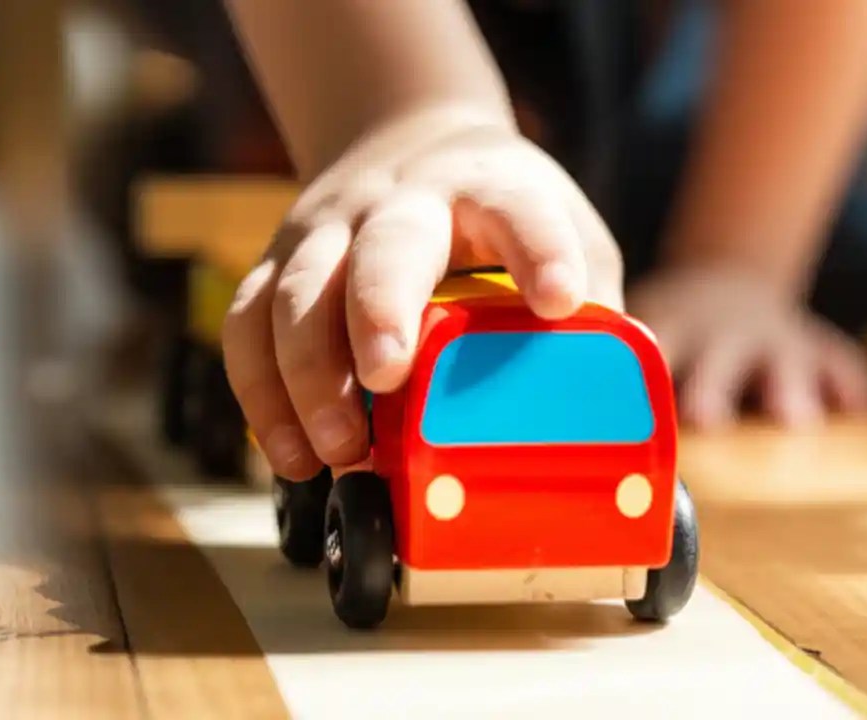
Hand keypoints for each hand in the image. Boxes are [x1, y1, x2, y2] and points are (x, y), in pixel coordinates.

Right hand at [222, 113, 624, 479]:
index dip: (540, 249)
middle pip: (385, 247)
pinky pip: (249, 326)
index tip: (559, 300)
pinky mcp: (279, 264)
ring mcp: (329, 230)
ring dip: (308, 376)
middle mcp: (401, 202)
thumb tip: (616, 415)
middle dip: (380, 311)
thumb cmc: (499, 214)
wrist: (408, 143)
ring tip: (336, 450)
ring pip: (295, 291)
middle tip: (390, 378)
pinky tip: (289, 453)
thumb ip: (591, 306)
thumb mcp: (565, 235)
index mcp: (489, 189)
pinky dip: (261, 395)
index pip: (519, 209)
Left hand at [627, 266, 866, 429]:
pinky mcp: (814, 344)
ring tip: (793, 420)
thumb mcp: (638, 337)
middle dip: (709, 385)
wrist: (730, 285)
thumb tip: (548, 456)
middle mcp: (717, 331)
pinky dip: (846, 381)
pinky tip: (855, 408)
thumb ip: (608, 378)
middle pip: (713, 358)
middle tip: (703, 416)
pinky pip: (836, 358)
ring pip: (778, 358)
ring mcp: (769, 336)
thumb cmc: (667, 335)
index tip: (627, 404)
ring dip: (784, 386)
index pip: (648, 349)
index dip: (639, 374)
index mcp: (666, 328)